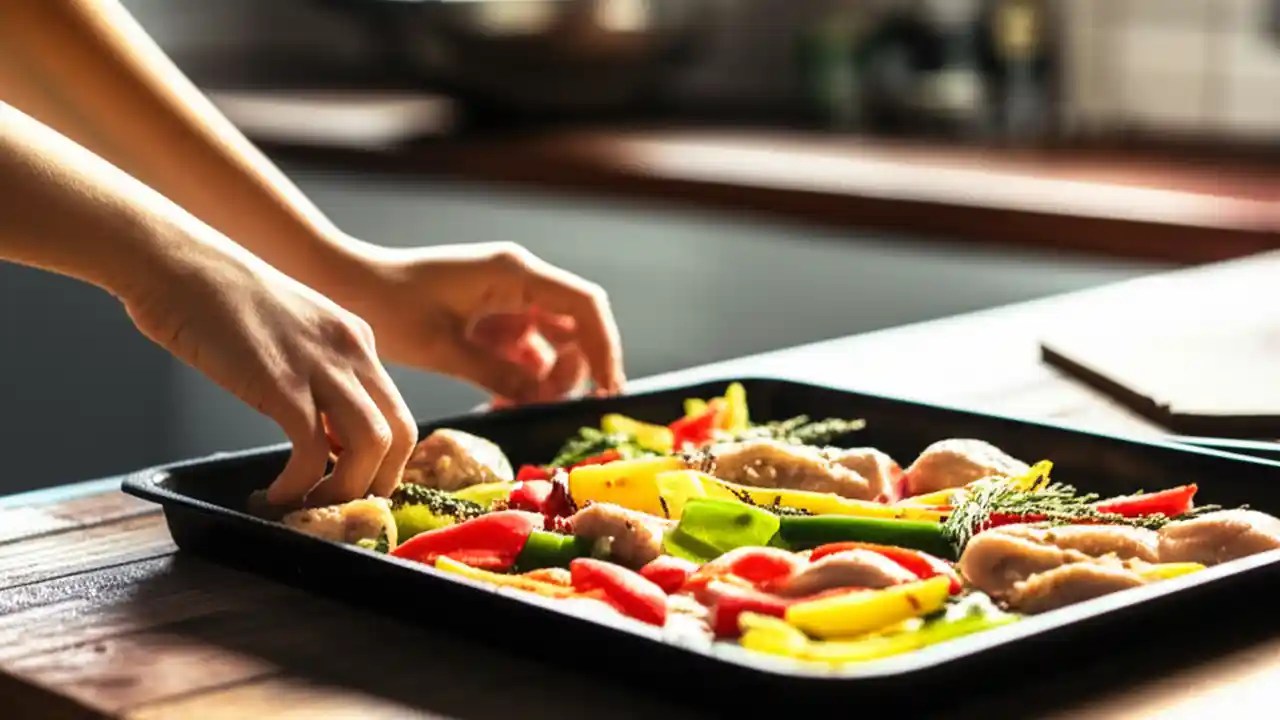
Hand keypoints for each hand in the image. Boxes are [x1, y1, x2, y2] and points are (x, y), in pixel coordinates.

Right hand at [122, 236, 417, 506]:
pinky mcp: (280, 382)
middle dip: (377, 483)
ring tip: (308, 505)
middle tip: (341, 507)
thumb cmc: (218, 298)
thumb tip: (323, 435)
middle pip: (401, 434)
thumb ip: (316, 377)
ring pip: (371, 447)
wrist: (176, 261)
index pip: (397, 412)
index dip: (384, 460)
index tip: (356, 483)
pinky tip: (272, 495)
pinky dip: (298, 485)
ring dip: (344, 491)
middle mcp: (352, 350)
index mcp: (356, 339)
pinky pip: (311, 452)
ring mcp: (320, 365)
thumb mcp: (291, 332)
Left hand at [338, 241, 624, 404]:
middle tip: (546, 406)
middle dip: (571, 371)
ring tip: (514, 406)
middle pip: (575, 327)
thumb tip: (543, 398)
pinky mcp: (492, 319)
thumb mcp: (444, 347)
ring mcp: (506, 300)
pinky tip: (499, 401)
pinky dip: (520, 378)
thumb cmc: (388, 306)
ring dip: (543, 379)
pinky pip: (524, 352)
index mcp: (514, 274)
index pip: (584, 306)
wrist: (345, 287)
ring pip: (551, 345)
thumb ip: (498, 372)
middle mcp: (518, 281)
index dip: (604, 348)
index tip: (607, 390)